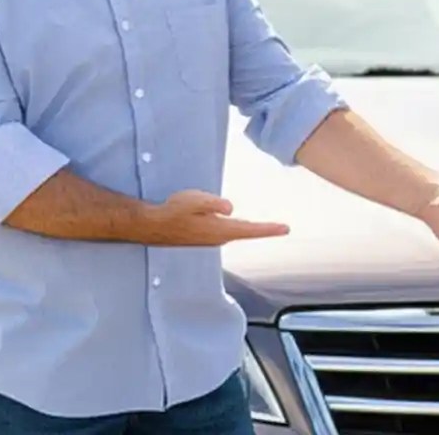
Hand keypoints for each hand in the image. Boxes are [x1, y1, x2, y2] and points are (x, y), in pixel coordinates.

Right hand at [148, 189, 289, 245]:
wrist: (153, 226)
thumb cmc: (173, 211)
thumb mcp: (194, 200)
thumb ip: (213, 203)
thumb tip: (230, 207)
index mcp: (219, 229)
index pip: (250, 229)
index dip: (268, 229)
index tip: (285, 229)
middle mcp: (218, 238)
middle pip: (246, 232)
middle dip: (263, 230)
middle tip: (281, 228)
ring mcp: (211, 239)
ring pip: (235, 232)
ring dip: (249, 230)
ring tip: (266, 227)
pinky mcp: (204, 237)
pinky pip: (225, 231)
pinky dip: (236, 228)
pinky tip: (233, 221)